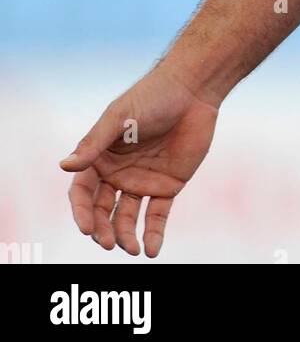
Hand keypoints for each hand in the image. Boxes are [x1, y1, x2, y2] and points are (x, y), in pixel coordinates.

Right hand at [59, 62, 218, 257]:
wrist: (193, 90)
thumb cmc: (152, 97)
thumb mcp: (119, 117)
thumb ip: (94, 143)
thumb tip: (64, 166)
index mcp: (100, 157)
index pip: (83, 192)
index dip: (81, 211)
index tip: (87, 228)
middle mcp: (118, 173)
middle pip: (102, 210)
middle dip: (102, 229)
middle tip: (107, 243)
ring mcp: (142, 181)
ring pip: (127, 217)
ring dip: (125, 236)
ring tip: (132, 249)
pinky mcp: (167, 185)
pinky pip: (156, 216)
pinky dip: (153, 235)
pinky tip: (151, 250)